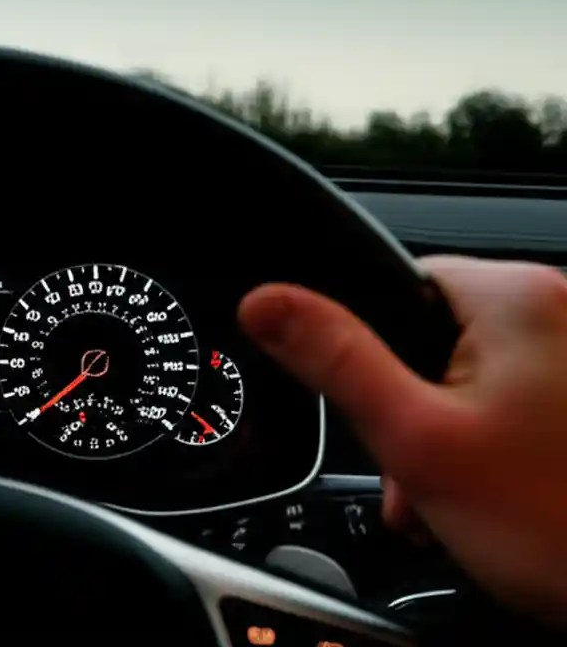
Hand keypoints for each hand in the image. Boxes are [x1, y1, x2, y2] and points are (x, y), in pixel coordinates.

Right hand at [239, 256, 566, 624]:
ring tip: (457, 501)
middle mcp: (563, 312)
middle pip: (437, 339)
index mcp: (519, 297)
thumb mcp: (417, 439)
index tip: (381, 410)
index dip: (369, 350)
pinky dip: (493, 447)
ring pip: (474, 380)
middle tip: (418, 476)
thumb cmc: (554, 523)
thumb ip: (337, 361)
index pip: (400, 282)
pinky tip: (494, 498)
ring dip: (447, 439)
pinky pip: (517, 404)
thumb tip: (267, 302)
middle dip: (411, 414)